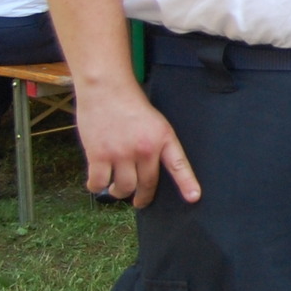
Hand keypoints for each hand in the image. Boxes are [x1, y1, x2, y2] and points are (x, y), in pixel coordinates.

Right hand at [76, 79, 197, 207]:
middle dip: (142, 197)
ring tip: (117, 191)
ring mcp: (120, 153)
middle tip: (140, 202)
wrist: (106, 88)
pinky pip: (98, 183)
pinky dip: (97, 187)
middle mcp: (144, 149)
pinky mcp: (98, 155)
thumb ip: (155, 145)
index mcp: (162, 138)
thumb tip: (149, 170)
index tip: (193, 197)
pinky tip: (98, 184)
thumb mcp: (155, 122)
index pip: (178, 165)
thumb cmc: (129, 104)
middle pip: (146, 184)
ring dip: (119, 193)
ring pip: (123, 188)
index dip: (186, 183)